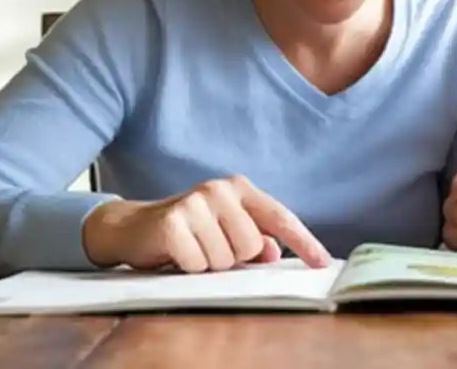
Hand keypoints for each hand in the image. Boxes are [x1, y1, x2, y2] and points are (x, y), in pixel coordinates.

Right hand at [82, 176, 330, 272]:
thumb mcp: (226, 230)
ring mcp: (196, 202)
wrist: (134, 226)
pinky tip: (177, 253)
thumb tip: (271, 252)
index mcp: (240, 188)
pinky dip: (188, 266)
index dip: (304, 242)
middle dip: (234, 258)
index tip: (322, 263)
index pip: (280, 217)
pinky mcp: (173, 221)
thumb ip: (254, 239)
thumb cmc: (190, 230)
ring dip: (209, 264)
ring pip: (225, 258)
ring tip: (193, 249)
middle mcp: (220, 189)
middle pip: (251, 247)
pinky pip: (198, 264)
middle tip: (210, 247)